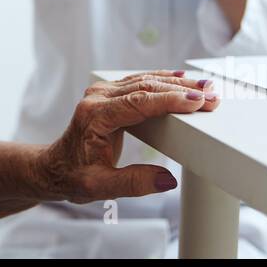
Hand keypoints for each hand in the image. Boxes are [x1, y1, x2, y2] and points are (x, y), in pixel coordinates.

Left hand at [34, 71, 217, 203]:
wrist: (53, 167)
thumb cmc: (73, 177)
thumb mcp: (100, 187)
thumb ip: (133, 183)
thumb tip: (167, 180)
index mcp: (95, 116)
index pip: (139, 102)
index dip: (170, 101)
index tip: (198, 101)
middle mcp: (98, 98)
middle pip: (146, 86)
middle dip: (182, 90)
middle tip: (212, 96)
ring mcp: (102, 93)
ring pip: (145, 80)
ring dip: (177, 83)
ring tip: (207, 87)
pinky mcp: (109, 94)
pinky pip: (139, 82)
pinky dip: (163, 81)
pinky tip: (181, 79)